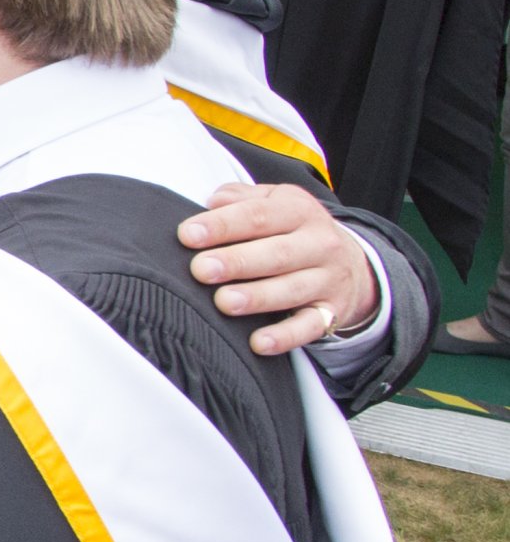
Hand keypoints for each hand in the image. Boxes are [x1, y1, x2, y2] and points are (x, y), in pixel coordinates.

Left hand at [180, 181, 379, 354]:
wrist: (353, 263)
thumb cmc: (295, 231)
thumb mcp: (276, 202)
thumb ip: (243, 199)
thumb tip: (213, 202)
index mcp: (300, 211)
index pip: (259, 215)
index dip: (223, 225)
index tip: (188, 235)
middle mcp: (319, 243)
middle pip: (277, 253)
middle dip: (237, 262)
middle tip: (201, 269)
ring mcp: (327, 279)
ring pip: (291, 290)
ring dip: (257, 298)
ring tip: (224, 302)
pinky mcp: (331, 313)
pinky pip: (309, 327)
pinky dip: (285, 337)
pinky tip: (258, 343)